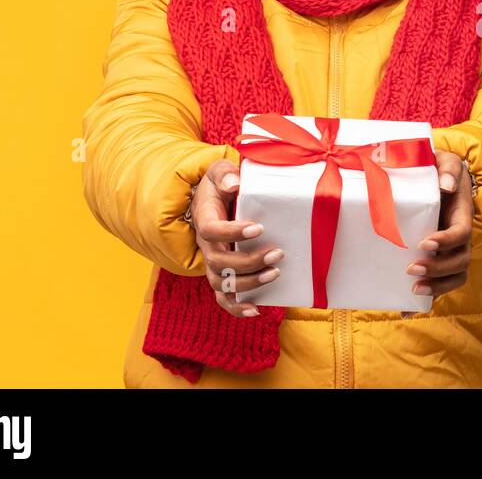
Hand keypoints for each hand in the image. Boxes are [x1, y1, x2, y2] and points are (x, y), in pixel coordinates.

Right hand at [191, 158, 282, 318]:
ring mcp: (212, 264)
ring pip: (222, 284)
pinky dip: (237, 309)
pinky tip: (257, 310)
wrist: (213, 200)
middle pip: (219, 262)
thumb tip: (235, 183)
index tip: (258, 228)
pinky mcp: (221, 275)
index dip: (232, 233)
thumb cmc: (220, 185)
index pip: (211, 231)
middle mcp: (206, 246)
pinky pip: (223, 299)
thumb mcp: (220, 171)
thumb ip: (225, 174)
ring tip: (275, 273)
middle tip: (277, 254)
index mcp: (204, 219)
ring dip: (249, 284)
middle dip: (249, 262)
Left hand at [400, 150, 473, 317]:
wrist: (438, 180)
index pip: (462, 233)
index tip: (425, 243)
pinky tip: (406, 310)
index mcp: (462, 215)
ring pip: (455, 277)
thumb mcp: (447, 160)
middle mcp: (460, 238)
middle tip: (412, 268)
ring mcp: (450, 252)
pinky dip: (424, 302)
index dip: (447, 241)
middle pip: (460, 261)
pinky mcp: (437, 261)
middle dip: (439, 269)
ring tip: (413, 290)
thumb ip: (448, 168)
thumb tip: (445, 186)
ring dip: (437, 287)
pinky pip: (437, 285)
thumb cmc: (440, 169)